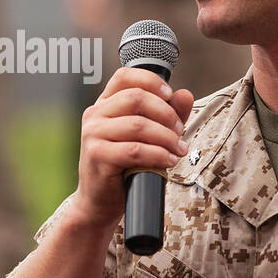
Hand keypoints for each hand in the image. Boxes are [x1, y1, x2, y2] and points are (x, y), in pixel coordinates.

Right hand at [74, 67, 194, 226]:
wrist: (99, 201)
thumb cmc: (124, 167)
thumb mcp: (148, 136)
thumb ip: (166, 114)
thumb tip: (185, 95)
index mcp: (104, 104)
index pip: (125, 76)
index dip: (151, 81)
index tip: (170, 96)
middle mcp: (95, 114)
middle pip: (136, 98)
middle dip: (166, 114)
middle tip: (180, 131)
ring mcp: (92, 134)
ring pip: (138, 125)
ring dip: (166, 137)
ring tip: (178, 149)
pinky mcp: (97, 155)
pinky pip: (135, 150)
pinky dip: (158, 154)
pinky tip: (169, 160)